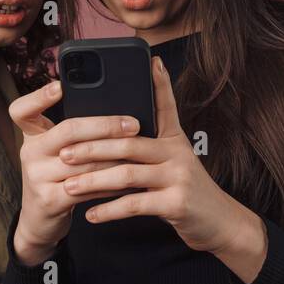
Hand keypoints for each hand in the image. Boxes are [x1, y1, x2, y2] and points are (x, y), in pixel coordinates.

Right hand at [8, 80, 135, 265]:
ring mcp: (37, 177)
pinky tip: (130, 178)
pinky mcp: (50, 200)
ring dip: (116, 155)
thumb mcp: (58, 152)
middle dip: (105, 125)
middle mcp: (30, 152)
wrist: (40, 221)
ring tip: (141, 148)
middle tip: (133, 124)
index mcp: (33, 136)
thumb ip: (76, 133)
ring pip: (83, 161)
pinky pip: (87, 187)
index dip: (39, 96)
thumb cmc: (58, 177)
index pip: (22, 110)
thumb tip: (120, 108)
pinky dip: (111, 183)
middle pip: (67, 130)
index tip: (61, 84)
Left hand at [57, 57, 263, 261]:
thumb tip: (124, 128)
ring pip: (128, 174)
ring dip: (94, 181)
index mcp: (174, 140)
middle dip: (93, 147)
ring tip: (69, 186)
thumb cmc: (187, 190)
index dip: (159, 84)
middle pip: (129, 143)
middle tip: (64, 152)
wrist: (219, 221)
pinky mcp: (176, 203)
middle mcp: (177, 153)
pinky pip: (135, 204)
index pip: (165, 106)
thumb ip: (154, 143)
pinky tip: (90, 214)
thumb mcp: (176, 159)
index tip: (150, 62)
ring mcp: (178, 177)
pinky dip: (109, 210)